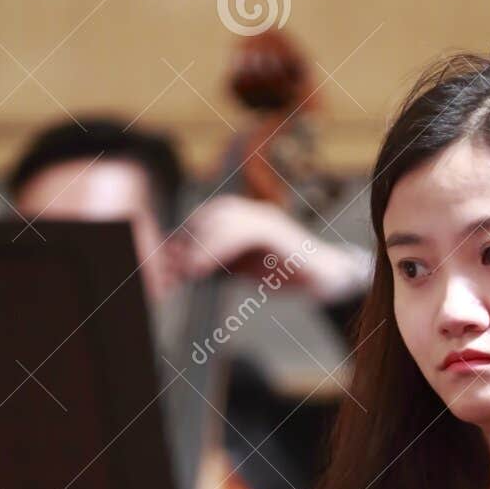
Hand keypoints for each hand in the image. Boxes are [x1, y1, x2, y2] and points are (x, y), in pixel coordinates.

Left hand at [168, 195, 369, 303]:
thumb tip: (179, 268)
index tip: (167, 265)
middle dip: (187, 242)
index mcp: (239, 217)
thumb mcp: (240, 268)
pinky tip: (205, 266)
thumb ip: (215, 263)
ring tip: (187, 271)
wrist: (322, 276)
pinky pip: (242, 231)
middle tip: (173, 269)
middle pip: (207, 216)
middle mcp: (249, 211)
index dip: (181, 240)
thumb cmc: (282, 271)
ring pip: (222, 220)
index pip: (201, 221)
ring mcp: (263, 216)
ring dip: (199, 245)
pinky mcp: (275, 228)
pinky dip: (219, 248)